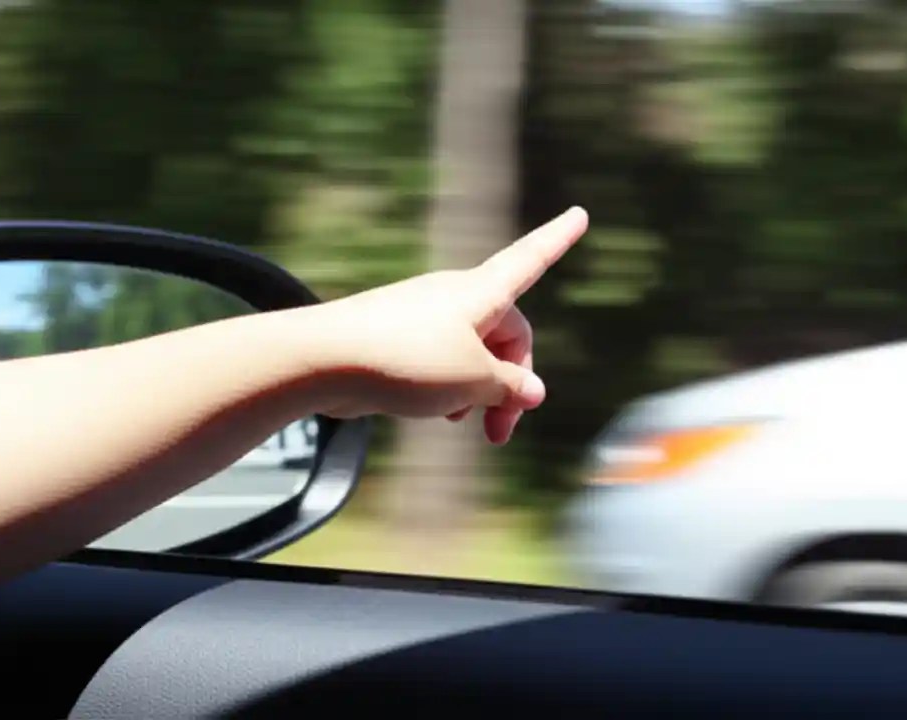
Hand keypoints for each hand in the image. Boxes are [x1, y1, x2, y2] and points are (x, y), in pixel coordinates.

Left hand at [310, 206, 588, 443]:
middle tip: (501, 430)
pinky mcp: (399, 337)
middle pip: (505, 335)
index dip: (558, 240)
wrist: (326, 360)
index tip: (580, 214)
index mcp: (482, 293)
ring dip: (479, 391)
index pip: (531, 259)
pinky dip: (449, 388)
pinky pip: (441, 361)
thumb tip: (532, 390)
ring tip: (466, 423)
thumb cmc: (405, 360)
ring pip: (473, 353)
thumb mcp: (473, 380)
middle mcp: (456, 297)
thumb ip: (509, 385)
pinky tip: (437, 413)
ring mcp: (426, 316)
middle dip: (511, 383)